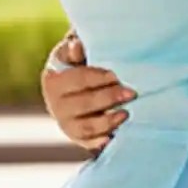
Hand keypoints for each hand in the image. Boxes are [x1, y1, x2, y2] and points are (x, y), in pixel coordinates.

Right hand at [39, 32, 134, 150]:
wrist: (81, 84)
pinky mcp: (77, 137)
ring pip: (85, 126)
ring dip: (107, 122)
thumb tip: (77, 45)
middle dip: (109, 98)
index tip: (118, 74)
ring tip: (126, 114)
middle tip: (132, 93)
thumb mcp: (79, 50)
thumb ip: (78, 48)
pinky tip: (115, 138)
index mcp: (54, 79)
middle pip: (83, 104)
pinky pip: (88, 143)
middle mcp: (55, 103)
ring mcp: (66, 122)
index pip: (78, 79)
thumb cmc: (84, 61)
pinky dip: (101, 141)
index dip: (100, 77)